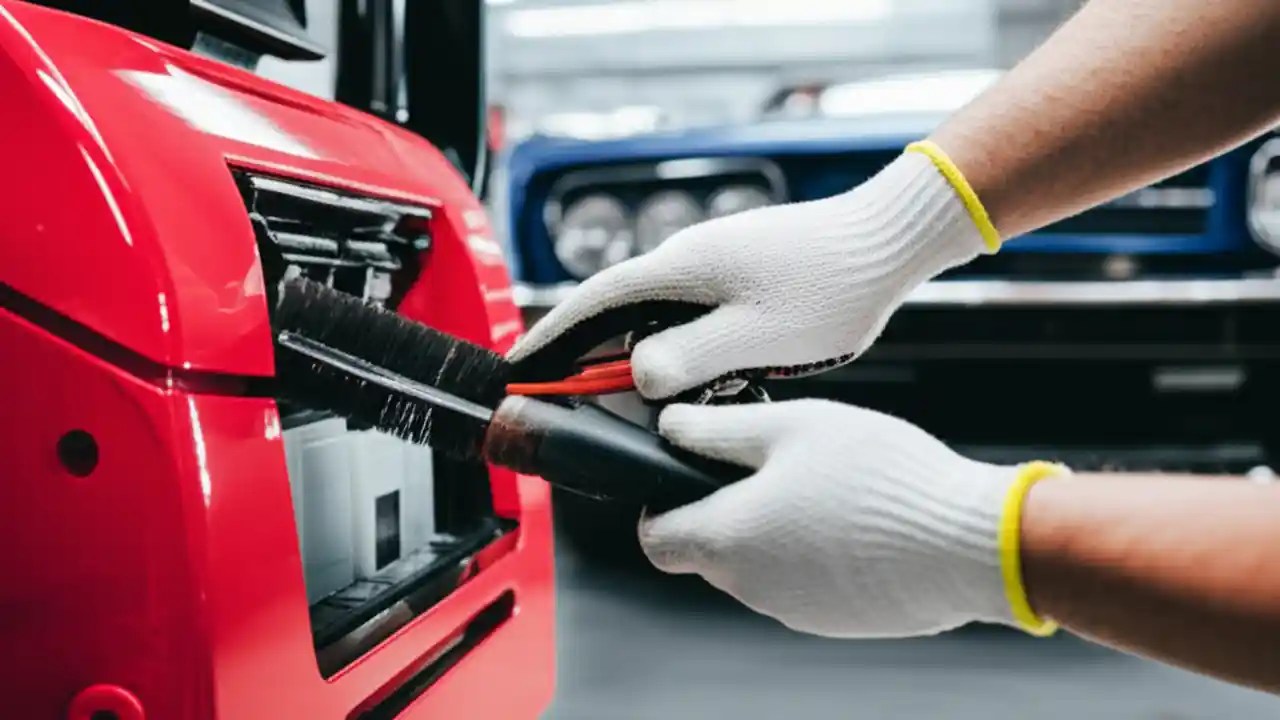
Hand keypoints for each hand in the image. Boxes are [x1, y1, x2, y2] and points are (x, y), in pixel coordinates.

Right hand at [508, 151, 987, 397]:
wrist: (886, 242)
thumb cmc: (830, 286)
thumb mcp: (757, 337)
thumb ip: (690, 358)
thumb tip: (638, 378)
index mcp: (680, 269)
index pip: (592, 306)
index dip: (550, 339)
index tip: (516, 368)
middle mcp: (687, 262)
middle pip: (619, 316)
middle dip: (593, 360)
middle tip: (573, 405)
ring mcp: (714, 267)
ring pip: (657, 321)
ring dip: (644, 361)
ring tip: (640, 405)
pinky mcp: (740, 278)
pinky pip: (691, 319)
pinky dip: (681, 352)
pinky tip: (702, 383)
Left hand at [640, 399, 1033, 637]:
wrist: (968, 545)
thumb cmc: (878, 478)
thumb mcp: (789, 427)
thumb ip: (717, 429)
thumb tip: (670, 427)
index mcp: (726, 540)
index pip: (655, 538)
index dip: (660, 502)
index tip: (689, 472)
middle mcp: (749, 588)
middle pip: (708, 549)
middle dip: (727, 507)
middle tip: (776, 463)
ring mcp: (792, 610)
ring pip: (757, 565)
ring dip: (773, 529)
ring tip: (826, 486)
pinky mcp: (834, 620)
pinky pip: (800, 582)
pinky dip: (812, 553)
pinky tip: (855, 520)